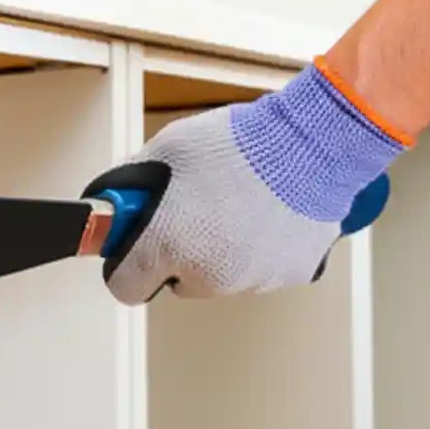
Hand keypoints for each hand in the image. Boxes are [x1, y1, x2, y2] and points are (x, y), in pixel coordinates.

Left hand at [84, 59, 405, 302]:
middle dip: (178, 254)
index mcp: (167, 245)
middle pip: (177, 281)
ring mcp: (250, 281)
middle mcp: (206, 274)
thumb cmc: (236, 142)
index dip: (126, 266)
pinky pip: (262, 269)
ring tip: (238, 204)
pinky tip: (269, 212)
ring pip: (220, 277)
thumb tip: (119, 199)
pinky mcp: (289, 277)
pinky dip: (261, 249)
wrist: (310, 142)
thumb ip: (134, 182)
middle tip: (194, 213)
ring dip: (220, 252)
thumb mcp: (167, 148)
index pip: (125, 286)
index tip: (134, 250)